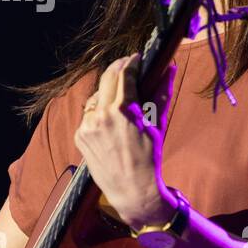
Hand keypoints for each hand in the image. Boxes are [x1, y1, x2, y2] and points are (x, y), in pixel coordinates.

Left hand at [73, 52, 177, 229]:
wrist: (132, 190)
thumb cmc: (149, 157)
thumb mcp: (157, 125)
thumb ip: (161, 93)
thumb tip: (168, 68)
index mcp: (123, 111)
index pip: (125, 75)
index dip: (132, 62)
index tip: (137, 58)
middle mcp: (101, 115)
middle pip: (107, 78)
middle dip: (118, 68)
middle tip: (127, 64)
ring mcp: (87, 126)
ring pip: (96, 96)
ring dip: (107, 92)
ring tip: (119, 97)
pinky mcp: (79, 136)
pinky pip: (88, 115)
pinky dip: (98, 112)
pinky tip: (109, 120)